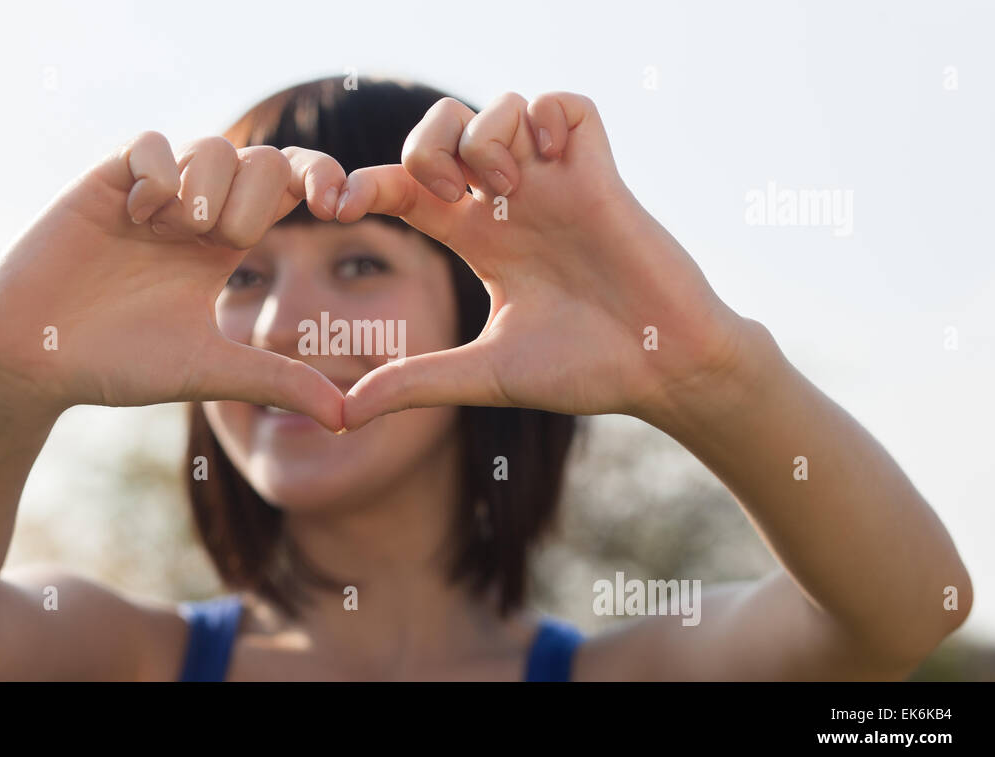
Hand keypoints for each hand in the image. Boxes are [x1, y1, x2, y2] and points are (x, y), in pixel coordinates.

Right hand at [0, 133, 350, 430]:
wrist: (33, 359)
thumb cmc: (118, 365)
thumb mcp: (210, 372)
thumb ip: (278, 382)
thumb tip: (349, 418)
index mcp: (226, 245)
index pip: (291, 186)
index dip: (323, 180)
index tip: (336, 208)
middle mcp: (194, 212)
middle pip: (262, 159)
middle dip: (257, 196)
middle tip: (225, 241)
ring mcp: (150, 193)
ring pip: (212, 146)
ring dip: (209, 187)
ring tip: (177, 232)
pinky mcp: (104, 181)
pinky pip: (149, 143)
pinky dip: (159, 173)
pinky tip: (140, 213)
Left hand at [335, 91, 759, 429]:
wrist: (660, 370)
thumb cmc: (581, 371)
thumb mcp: (482, 374)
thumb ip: (413, 383)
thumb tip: (340, 416)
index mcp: (477, 240)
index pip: (405, 188)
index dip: (363, 184)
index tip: (334, 207)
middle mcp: (510, 203)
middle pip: (442, 127)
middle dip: (424, 148)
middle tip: (446, 199)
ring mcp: (556, 182)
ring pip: (499, 104)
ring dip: (484, 137)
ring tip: (503, 191)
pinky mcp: (600, 172)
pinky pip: (564, 103)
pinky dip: (544, 117)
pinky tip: (546, 165)